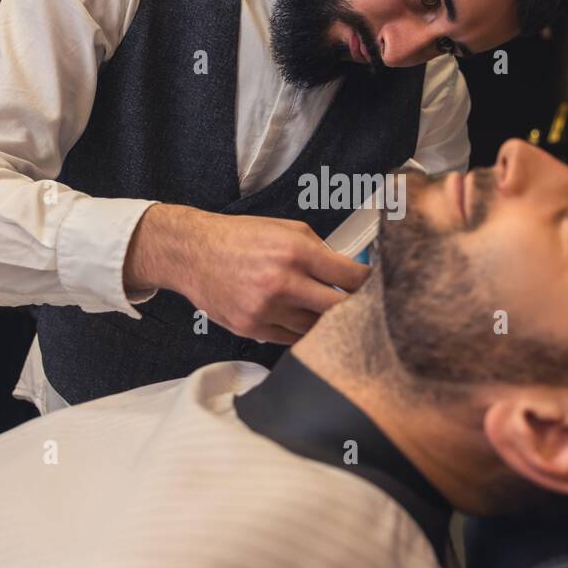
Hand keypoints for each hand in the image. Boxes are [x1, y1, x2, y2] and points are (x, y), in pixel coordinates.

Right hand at [124, 204, 370, 344]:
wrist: (193, 253)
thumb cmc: (242, 237)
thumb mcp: (287, 229)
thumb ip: (322, 251)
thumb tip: (352, 272)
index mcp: (295, 252)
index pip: (351, 278)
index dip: (368, 284)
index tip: (373, 287)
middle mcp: (281, 283)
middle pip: (339, 310)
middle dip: (354, 308)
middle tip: (362, 307)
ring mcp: (265, 310)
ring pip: (316, 329)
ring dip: (325, 321)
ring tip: (328, 312)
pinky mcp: (251, 329)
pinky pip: (291, 339)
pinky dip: (302, 331)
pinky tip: (303, 319)